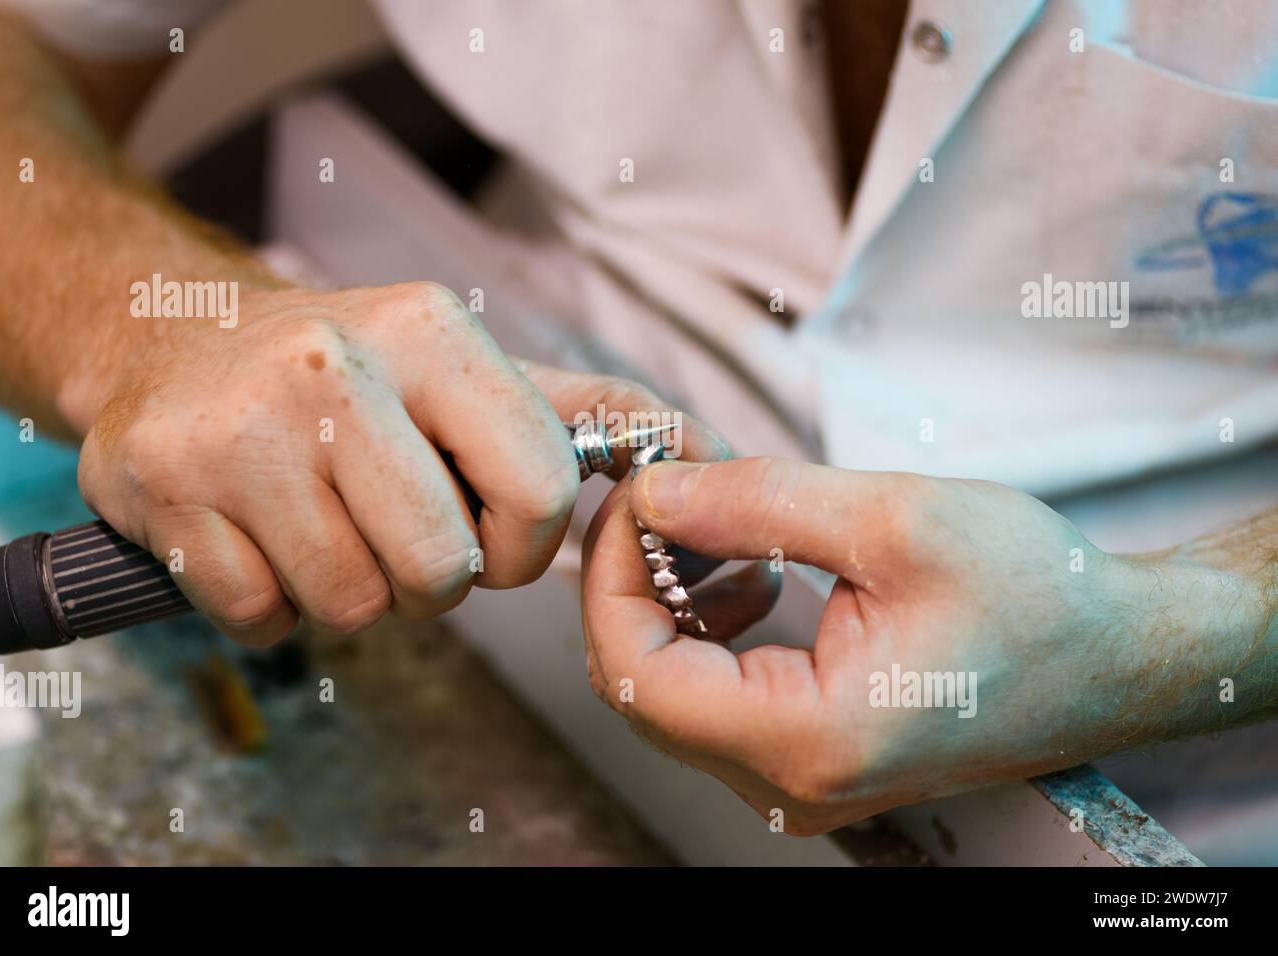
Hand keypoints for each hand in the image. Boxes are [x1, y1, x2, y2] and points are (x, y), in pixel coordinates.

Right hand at [77, 282, 726, 645]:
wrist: (172, 340)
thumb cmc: (347, 374)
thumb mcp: (467, 370)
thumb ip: (589, 420)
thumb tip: (709, 454)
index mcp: (432, 333)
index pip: (540, 491)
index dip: (523, 545)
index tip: (488, 533)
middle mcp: (334, 365)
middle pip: (442, 570)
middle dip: (430, 579)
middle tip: (390, 527)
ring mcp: (240, 425)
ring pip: (354, 604)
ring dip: (352, 591)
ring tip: (322, 520)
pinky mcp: (163, 485)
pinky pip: (264, 618)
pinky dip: (272, 602)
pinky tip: (257, 532)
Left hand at [582, 457, 1248, 833]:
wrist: (1121, 654)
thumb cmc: (1035, 592)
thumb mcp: (891, 519)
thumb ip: (753, 502)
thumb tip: (652, 491)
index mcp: (807, 740)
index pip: (633, 673)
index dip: (609, 574)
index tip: (636, 495)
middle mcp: (790, 785)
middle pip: (639, 689)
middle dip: (630, 583)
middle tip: (664, 497)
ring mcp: (800, 782)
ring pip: (669, 695)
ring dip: (666, 604)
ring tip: (720, 533)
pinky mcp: (812, 759)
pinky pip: (714, 701)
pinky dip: (705, 631)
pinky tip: (757, 576)